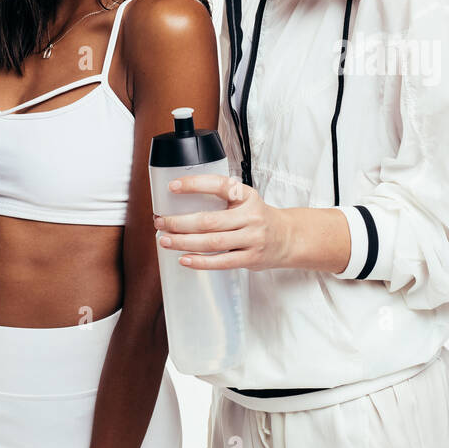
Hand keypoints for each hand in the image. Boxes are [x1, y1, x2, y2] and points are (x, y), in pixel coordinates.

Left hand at [152, 174, 294, 270]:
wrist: (287, 238)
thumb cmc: (259, 217)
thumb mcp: (246, 200)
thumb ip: (222, 198)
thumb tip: (181, 202)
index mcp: (247, 196)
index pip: (219, 185)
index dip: (194, 185)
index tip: (172, 187)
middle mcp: (251, 216)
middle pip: (209, 220)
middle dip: (180, 222)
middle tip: (161, 222)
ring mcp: (252, 239)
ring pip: (212, 242)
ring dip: (184, 242)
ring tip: (165, 240)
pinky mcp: (250, 259)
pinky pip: (221, 262)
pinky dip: (200, 262)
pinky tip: (184, 259)